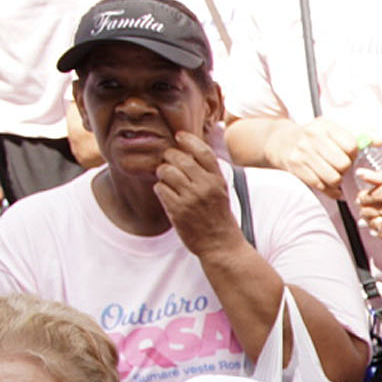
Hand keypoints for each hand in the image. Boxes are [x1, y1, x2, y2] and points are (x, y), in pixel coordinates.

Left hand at [152, 132, 247, 258]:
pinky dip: (160, 190)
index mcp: (218, 180)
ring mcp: (191, 198)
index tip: (179, 135)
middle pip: (178, 158)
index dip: (188, 139)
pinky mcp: (178, 210)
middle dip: (169, 158)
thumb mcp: (220, 192)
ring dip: (162, 173)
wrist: (221, 245)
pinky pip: (160, 188)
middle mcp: (205, 187)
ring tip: (167, 180)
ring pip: (165, 171)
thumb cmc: (219, 218)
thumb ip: (207, 173)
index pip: (203, 151)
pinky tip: (167, 196)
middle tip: (169, 164)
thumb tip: (186, 151)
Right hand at [268, 117, 366, 200]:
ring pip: (333, 177)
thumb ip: (363, 136)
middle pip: (343, 164)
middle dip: (345, 168)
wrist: (283, 142)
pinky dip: (329, 188)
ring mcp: (303, 153)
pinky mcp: (297, 168)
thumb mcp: (336, 131)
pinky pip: (321, 186)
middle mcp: (312, 137)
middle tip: (340, 166)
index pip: (351, 146)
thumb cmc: (317, 138)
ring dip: (337, 179)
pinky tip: (328, 182)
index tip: (348, 153)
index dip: (353, 154)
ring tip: (334, 173)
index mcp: (325, 126)